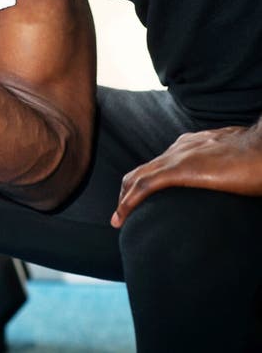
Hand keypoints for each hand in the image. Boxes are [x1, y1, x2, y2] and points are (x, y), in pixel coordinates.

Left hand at [111, 124, 261, 228]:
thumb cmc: (255, 159)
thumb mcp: (232, 163)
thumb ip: (221, 171)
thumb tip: (226, 183)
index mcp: (191, 146)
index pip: (159, 164)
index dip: (145, 182)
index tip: (141, 201)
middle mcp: (179, 148)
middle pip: (143, 170)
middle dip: (128, 192)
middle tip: (122, 214)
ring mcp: (178, 157)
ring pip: (139, 177)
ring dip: (124, 199)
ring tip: (118, 220)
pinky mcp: (180, 169)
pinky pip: (145, 186)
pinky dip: (129, 201)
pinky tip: (122, 216)